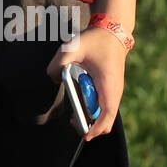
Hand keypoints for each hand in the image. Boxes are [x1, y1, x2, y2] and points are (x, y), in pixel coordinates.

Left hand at [47, 26, 126, 140]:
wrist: (113, 31)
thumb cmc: (95, 40)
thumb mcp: (73, 47)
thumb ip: (58, 63)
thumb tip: (52, 77)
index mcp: (108, 84)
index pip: (107, 114)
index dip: (97, 128)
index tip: (86, 135)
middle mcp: (115, 90)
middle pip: (108, 120)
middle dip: (92, 127)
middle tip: (74, 124)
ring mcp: (115, 90)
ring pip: (106, 114)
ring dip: (92, 118)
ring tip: (74, 115)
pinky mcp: (112, 88)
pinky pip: (105, 106)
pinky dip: (94, 109)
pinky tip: (80, 101)